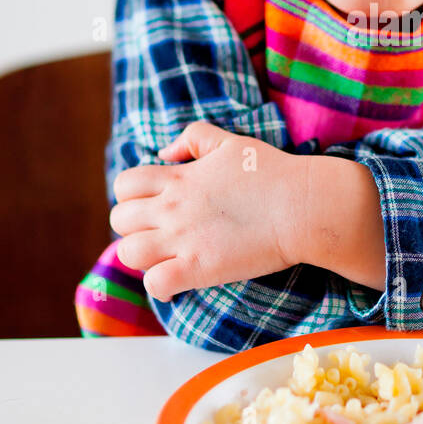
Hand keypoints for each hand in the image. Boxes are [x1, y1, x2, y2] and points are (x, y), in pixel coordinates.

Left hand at [109, 121, 307, 301]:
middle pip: (119, 220)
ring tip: (165, 258)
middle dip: (134, 227)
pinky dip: (160, 286)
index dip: (132, 196)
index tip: (153, 205)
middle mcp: (173, 207)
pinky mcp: (199, 268)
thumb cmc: (273, 173)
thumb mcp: (229, 142)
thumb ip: (192, 138)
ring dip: (141, 257)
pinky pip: (155, 283)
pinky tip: (177, 280)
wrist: (303, 206)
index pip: (125, 185)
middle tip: (160, 233)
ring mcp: (183, 239)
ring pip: (129, 253)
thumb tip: (164, 152)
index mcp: (178, 178)